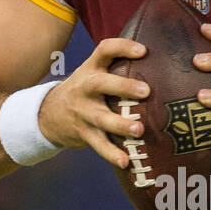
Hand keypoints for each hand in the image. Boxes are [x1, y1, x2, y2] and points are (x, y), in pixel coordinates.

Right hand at [38, 37, 148, 168]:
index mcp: (92, 69)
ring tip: (139, 130)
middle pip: (101, 84)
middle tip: (146, 91)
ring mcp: (83, 112)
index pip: (105, 50)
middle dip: (123, 87)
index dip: (123, 48)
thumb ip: (118, 66)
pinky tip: (126, 162)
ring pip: (101, 118)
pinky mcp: (84, 133)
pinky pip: (99, 145)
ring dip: (120, 125)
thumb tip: (162, 60)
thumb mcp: (93, 72)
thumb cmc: (85, 90)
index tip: (143, 51)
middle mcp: (86, 88)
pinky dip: (112, 154)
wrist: (48, 114)